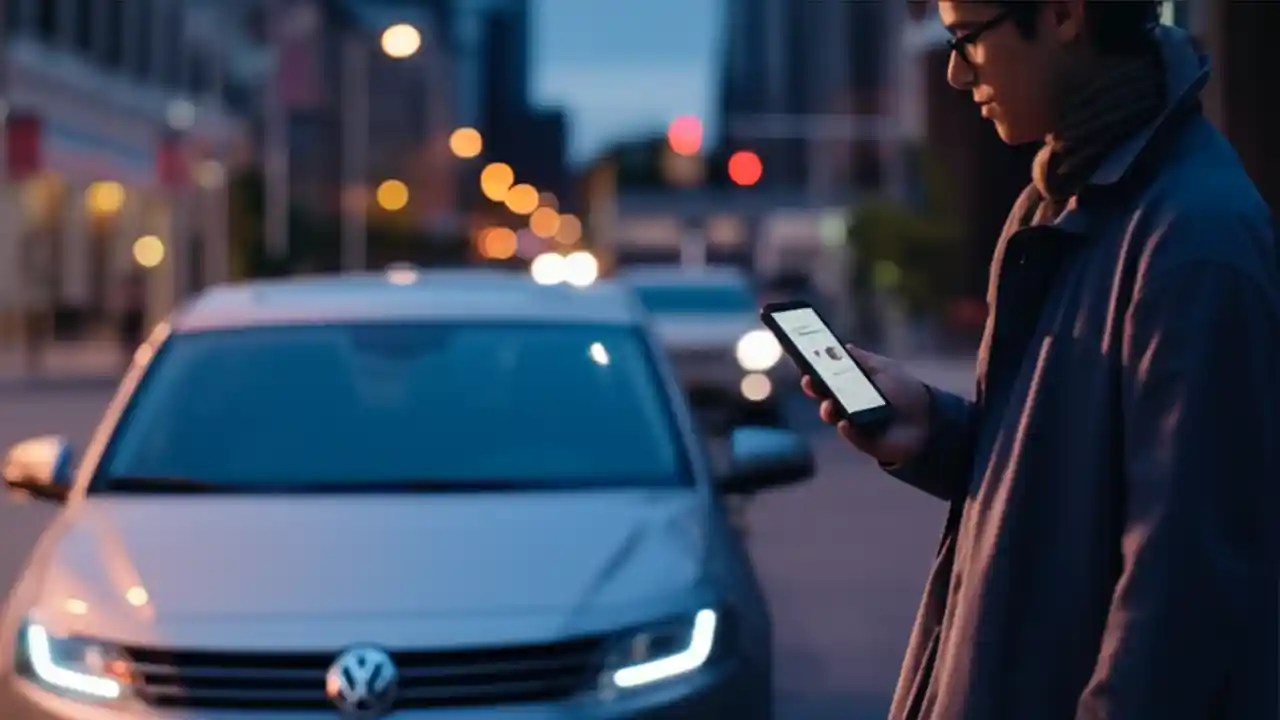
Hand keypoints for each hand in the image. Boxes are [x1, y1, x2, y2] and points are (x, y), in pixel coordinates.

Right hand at [800, 345, 931, 466]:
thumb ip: (863, 359)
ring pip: (833, 416)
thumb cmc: (906, 390)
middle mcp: (849, 405)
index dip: (814, 373)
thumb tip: (844, 347)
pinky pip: (850, 435)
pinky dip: (847, 429)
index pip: (826, 379)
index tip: (805, 365)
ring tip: (829, 404)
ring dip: (827, 409)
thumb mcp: (884, 368)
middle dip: (814, 389)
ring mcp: (854, 424)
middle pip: (823, 396)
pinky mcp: (863, 441)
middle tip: (809, 381)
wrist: (929, 417)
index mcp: (852, 387)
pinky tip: (845, 423)